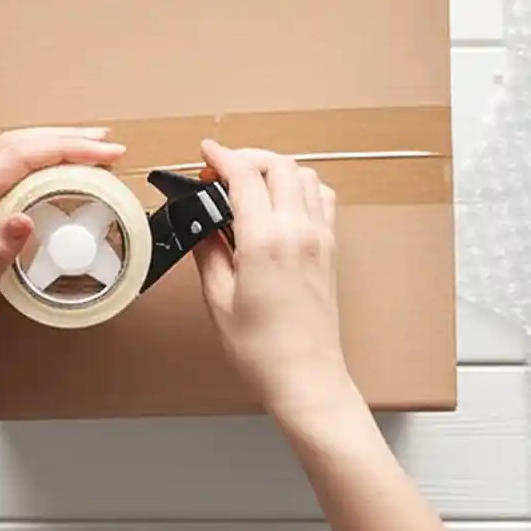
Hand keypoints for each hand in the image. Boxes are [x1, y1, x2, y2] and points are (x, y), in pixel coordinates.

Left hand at [0, 128, 125, 370]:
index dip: (66, 149)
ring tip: (91, 148)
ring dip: (53, 146)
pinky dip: (41, 165)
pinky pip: (11, 174)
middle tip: (106, 144)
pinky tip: (59, 173)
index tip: (104, 154)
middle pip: (17, 145)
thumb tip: (25, 219)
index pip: (19, 156)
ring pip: (13, 154)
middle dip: (65, 139)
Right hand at [192, 140, 351, 416]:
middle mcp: (299, 231)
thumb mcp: (219, 299)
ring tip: (249, 186)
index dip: (221, 157)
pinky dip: (300, 188)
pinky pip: (321, 198)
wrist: (305, 377)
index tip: (206, 153)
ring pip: (304, 175)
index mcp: (266, 241)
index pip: (245, 175)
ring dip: (275, 170)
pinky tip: (280, 204)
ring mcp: (320, 237)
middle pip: (278, 164)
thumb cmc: (262, 349)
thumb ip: (208, 251)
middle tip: (220, 174)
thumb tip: (200, 224)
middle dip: (247, 158)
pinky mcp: (331, 248)